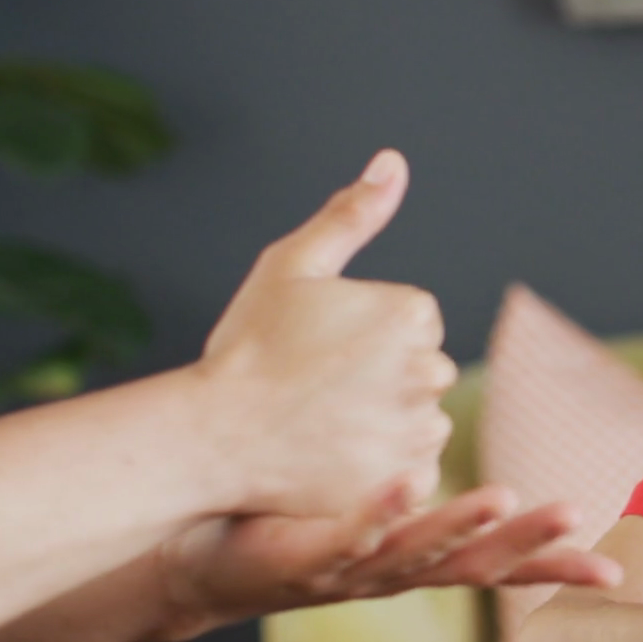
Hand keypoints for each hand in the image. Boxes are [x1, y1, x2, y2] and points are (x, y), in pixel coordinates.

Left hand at [151, 477, 622, 641]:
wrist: (194, 555)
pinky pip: (348, 535)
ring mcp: (350, 571)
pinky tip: (406, 479)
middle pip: (474, 567)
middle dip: (528, 544)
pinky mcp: (305, 557)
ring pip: (418, 553)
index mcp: (415, 562)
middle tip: (576, 513)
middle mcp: (393, 575)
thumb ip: (413, 484)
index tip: (614, 570)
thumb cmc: (287, 524)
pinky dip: (380, 509)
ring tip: (507, 495)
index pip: (499, 568)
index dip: (554, 568)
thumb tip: (454, 447)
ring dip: (463, 525)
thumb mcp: (364, 515)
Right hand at [196, 150, 457, 516]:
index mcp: (412, 313)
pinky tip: (337, 457)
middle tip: (317, 388)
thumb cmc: (249, 347)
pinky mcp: (408, 480)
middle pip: (422, 369)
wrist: (211, 437)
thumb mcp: (292, 266)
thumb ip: (352, 214)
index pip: (414, 320)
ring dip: (385, 422)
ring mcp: (421, 430)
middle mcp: (430, 371)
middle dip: (382, 377)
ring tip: (322, 424)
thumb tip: (393, 161)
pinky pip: (415, 469)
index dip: (366, 333)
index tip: (322, 347)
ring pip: (419, 420)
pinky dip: (386, 467)